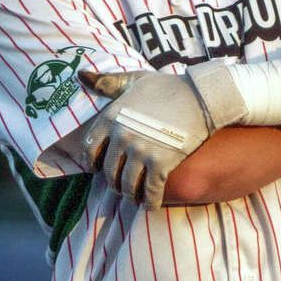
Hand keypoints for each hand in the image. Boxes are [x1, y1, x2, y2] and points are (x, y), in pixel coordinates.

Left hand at [79, 70, 212, 207]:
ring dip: (129, 194)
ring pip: (126, 185)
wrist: (201, 97)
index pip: (90, 150)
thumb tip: (80, 75)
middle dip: (113, 182)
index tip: (99, 168)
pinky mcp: (161, 164)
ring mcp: (141, 151)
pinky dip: (149, 202)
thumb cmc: (168, 86)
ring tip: (134, 196)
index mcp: (111, 118)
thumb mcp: (134, 80)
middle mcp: (121, 136)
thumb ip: (107, 82)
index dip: (93, 162)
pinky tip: (151, 205)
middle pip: (108, 171)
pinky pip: (149, 191)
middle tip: (120, 185)